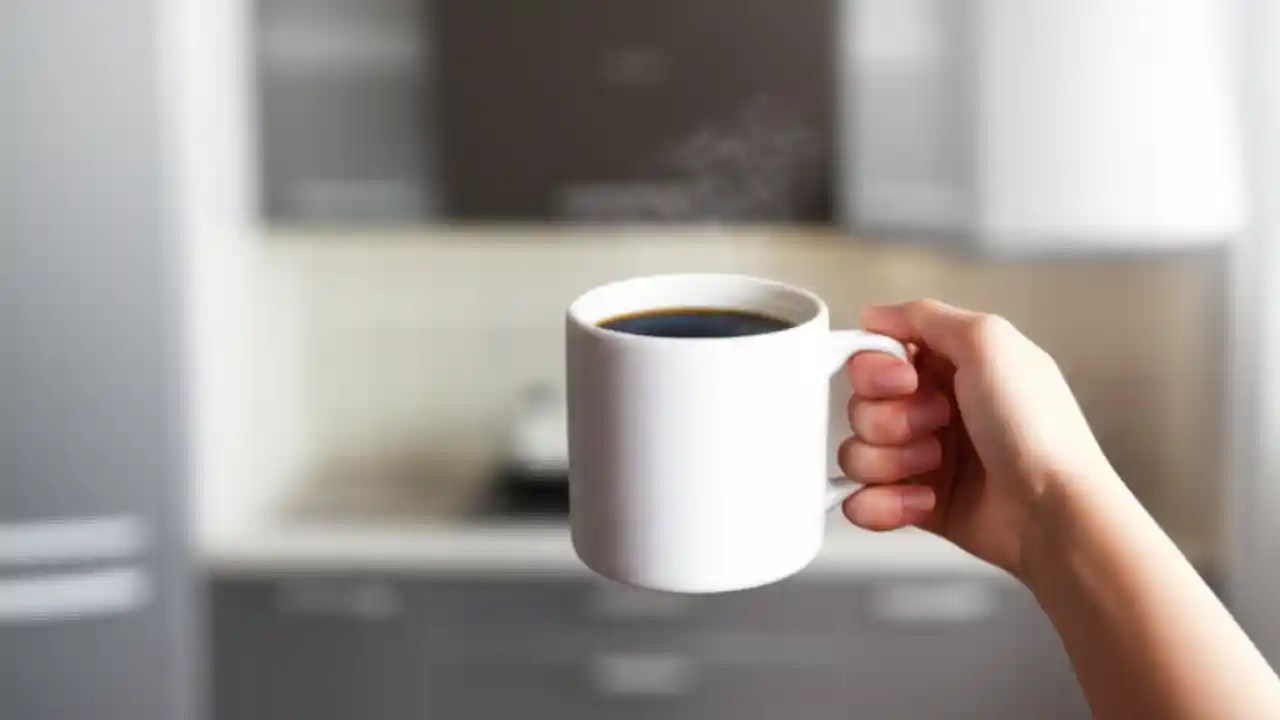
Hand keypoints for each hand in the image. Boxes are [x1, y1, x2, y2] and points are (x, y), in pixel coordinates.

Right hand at [838, 299, 1115, 577]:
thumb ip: (926, 315)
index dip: (876, 370)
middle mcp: (932, 409)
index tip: (904, 381)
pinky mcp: (915, 503)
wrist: (1054, 510)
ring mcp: (922, 458)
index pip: (875, 357)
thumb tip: (876, 314)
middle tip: (936, 422)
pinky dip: (885, 503)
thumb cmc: (1036, 428)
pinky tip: (924, 501)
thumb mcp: (989, 342)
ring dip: (891, 461)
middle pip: (860, 406)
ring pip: (857, 453)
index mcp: (949, 366)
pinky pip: (863, 501)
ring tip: (937, 465)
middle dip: (887, 419)